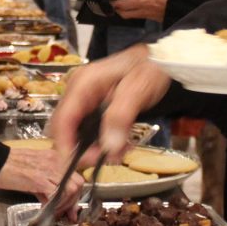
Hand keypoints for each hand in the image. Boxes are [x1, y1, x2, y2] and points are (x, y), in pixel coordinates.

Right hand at [0, 147, 84, 211]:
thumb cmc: (10, 165)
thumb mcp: (34, 172)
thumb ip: (46, 186)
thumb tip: (53, 202)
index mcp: (56, 158)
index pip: (76, 176)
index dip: (76, 194)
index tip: (71, 207)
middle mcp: (56, 162)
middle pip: (78, 183)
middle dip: (74, 201)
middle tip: (65, 212)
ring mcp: (49, 170)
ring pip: (72, 189)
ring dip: (66, 204)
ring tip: (54, 211)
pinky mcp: (40, 179)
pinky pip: (57, 194)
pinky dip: (55, 205)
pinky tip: (47, 209)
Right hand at [49, 46, 171, 167]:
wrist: (163, 58)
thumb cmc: (150, 68)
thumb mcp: (138, 90)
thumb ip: (121, 117)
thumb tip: (108, 148)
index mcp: (83, 84)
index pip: (63, 120)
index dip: (65, 146)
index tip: (77, 166)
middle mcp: (78, 91)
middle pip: (66, 128)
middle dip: (82, 149)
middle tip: (107, 158)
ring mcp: (85, 99)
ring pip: (77, 132)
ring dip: (94, 147)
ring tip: (119, 152)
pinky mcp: (94, 106)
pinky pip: (90, 129)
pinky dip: (102, 141)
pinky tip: (119, 144)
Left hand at [113, 0, 173, 21]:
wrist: (190, 7)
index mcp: (145, 1)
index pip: (125, 4)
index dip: (116, 4)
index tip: (110, 1)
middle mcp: (146, 11)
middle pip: (126, 14)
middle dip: (119, 10)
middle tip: (116, 4)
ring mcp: (151, 17)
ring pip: (134, 16)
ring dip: (128, 12)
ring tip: (127, 4)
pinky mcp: (158, 19)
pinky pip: (144, 16)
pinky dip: (139, 12)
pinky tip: (141, 6)